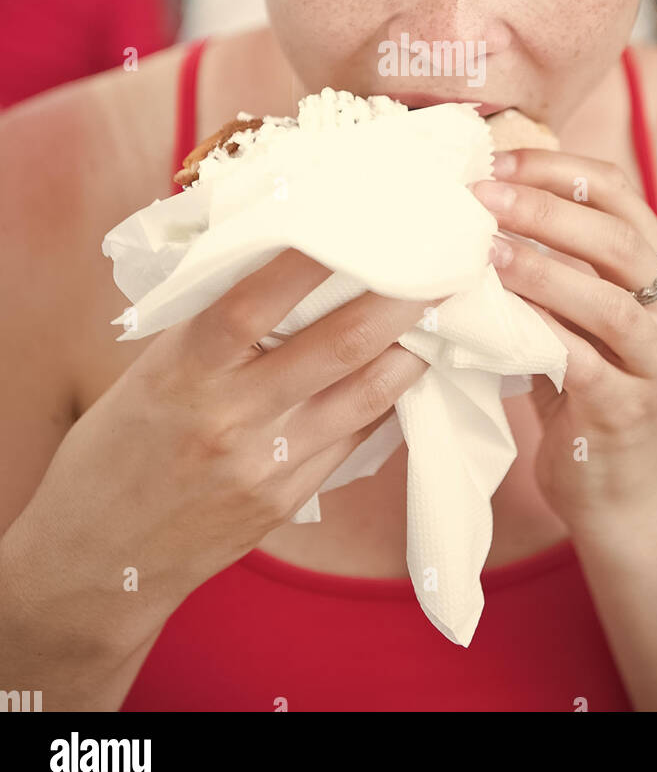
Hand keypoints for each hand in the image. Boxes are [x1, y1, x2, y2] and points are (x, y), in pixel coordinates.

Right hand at [3, 250, 436, 654]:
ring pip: (365, 394)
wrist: (96, 558)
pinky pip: (356, 438)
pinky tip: (409, 368)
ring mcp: (267, 464)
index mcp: (185, 370)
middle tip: (443, 260)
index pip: (254, 299)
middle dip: (399, 299)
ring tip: (444, 310)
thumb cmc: (120, 445)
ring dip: (413, 349)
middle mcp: (231, 415)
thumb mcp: (152, 373)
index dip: (310, 256)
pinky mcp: (290, 500)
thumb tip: (282, 264)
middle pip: (336, 346)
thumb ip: (213, 327)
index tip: (358, 213)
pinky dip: (387, 398)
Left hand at [472, 149, 656, 533]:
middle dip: (544, 209)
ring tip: (486, 251)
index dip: (556, 169)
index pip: (618, 192)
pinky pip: (583, 361)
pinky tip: (496, 313)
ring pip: (609, 301)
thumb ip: (550, 257)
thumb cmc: (578, 382)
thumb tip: (479, 195)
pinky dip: (538, 331)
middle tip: (482, 197)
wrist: (609, 487)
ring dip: (542, 269)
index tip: (496, 161)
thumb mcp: (573, 309)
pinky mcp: (628, 411)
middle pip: (617, 239)